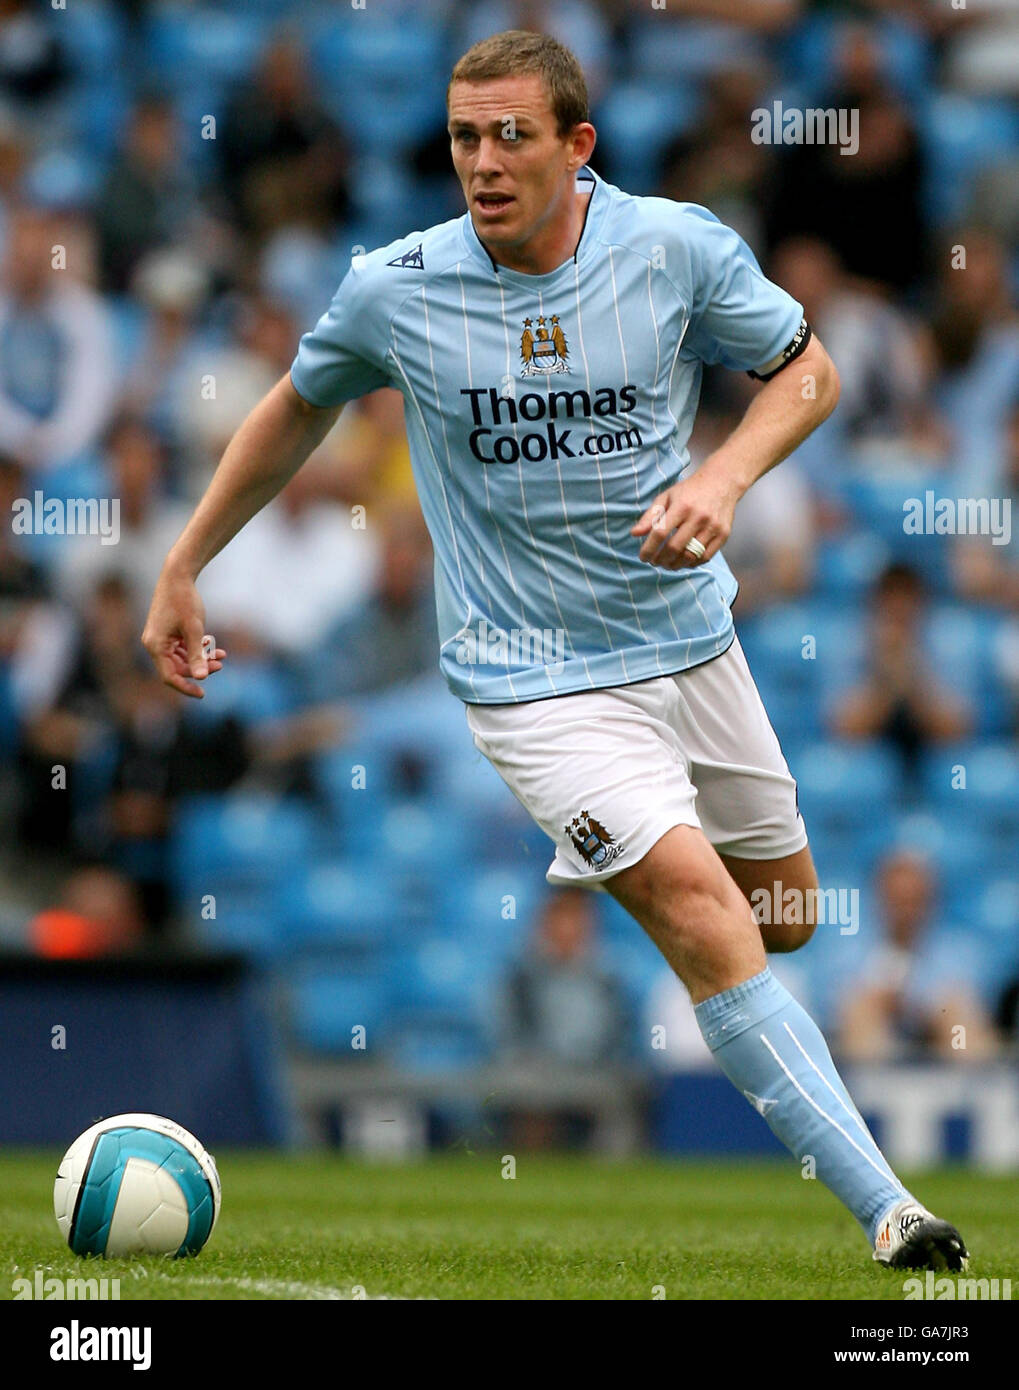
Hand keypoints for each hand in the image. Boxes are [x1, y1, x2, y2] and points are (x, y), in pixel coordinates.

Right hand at [141, 564, 225, 698]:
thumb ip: (197, 655)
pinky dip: (197, 648)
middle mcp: (154, 644)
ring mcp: (161, 638)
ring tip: (222, 656)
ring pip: (182, 658)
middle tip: (220, 665)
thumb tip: (201, 678)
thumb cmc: (184, 600)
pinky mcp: (168, 632)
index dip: (186, 687)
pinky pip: (182, 648)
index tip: (203, 694)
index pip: (169, 676)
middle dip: (199, 668)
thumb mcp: (194, 629)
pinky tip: (212, 645)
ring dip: (201, 658)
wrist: (177, 575)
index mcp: (155, 646)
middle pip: (177, 668)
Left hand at [631, 464, 740, 569]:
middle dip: (660, 560)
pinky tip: (683, 561)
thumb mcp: (666, 497)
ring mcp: (713, 527)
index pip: (660, 533)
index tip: (643, 557)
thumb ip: (650, 516)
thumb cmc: (689, 491)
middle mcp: (698, 517)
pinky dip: (691, 563)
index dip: (648, 549)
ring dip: (675, 565)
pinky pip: (705, 557)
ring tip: (667, 564)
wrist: (722, 482)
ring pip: (690, 556)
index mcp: (681, 506)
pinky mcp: (723, 534)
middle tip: (654, 562)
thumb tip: (634, 534)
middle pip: (674, 548)